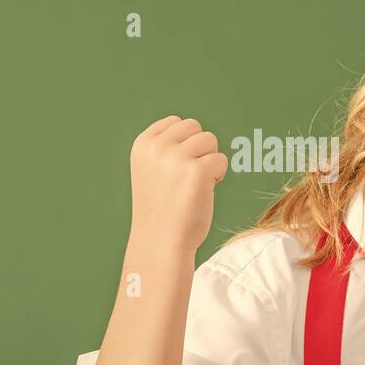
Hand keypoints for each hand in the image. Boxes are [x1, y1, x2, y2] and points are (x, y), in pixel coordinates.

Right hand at [128, 115, 228, 254]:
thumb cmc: (162, 208)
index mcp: (143, 144)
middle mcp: (157, 147)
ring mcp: (176, 158)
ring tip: (195, 185)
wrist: (161, 242)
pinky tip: (203, 193)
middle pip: (195, 127)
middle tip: (187, 178)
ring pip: (210, 140)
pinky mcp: (197, 171)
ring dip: (209, 161)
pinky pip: (221, 160)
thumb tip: (198, 132)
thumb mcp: (153, 169)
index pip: (175, 122)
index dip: (184, 144)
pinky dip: (218, 176)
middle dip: (199, 149)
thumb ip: (167, 147)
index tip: (175, 170)